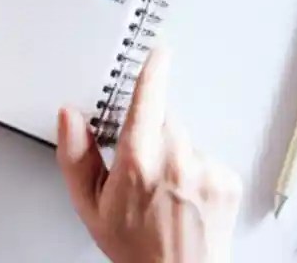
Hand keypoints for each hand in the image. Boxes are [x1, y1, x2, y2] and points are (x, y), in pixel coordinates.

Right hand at [56, 49, 241, 262]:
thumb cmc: (135, 247)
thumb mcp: (90, 206)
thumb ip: (76, 156)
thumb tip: (70, 117)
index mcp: (139, 163)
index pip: (147, 100)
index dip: (153, 72)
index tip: (158, 53)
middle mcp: (175, 161)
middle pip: (165, 119)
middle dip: (152, 133)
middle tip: (142, 168)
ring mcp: (205, 170)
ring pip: (187, 138)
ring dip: (176, 153)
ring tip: (166, 190)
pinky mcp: (227, 179)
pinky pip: (207, 157)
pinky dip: (197, 170)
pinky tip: (187, 196)